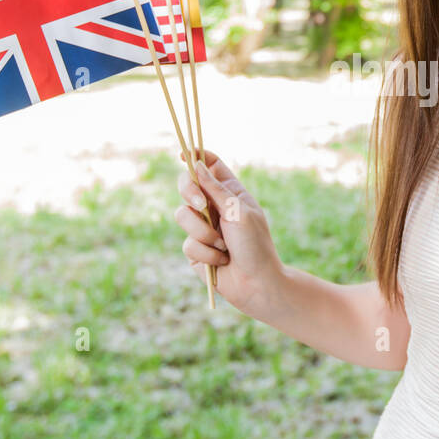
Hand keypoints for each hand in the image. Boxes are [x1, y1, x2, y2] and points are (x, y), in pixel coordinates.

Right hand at [175, 149, 285, 318]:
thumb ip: (215, 190)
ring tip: (223, 246)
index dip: (196, 156)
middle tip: (202, 204)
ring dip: (204, 232)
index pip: (210, 166)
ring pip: (182, 215)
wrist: (256, 284)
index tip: (184, 154)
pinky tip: (222, 262)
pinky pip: (188, 243)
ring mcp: (202, 227)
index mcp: (230, 193)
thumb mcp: (238, 212)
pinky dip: (206, 253)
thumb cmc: (255, 245)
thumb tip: (197, 165)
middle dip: (190, 193)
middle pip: (187, 185)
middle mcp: (214, 207)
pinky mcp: (195, 249)